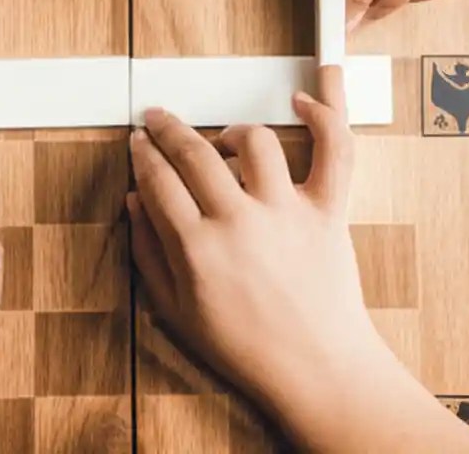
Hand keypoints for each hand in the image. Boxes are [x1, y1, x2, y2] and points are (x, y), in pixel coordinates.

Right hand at [127, 68, 378, 424]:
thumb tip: (134, 202)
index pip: (157, 179)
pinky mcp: (328, 211)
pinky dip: (325, 114)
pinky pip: (334, 149)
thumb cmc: (245, 347)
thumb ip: (148, 252)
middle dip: (168, 128)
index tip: (139, 142)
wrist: (316, 369)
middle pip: (194, 152)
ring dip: (231, 131)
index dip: (143, 154)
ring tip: (223, 141)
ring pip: (255, 141)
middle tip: (159, 119)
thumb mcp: (175, 311)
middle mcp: (240, 222)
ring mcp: (287, 212)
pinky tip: (305, 100)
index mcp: (197, 248)